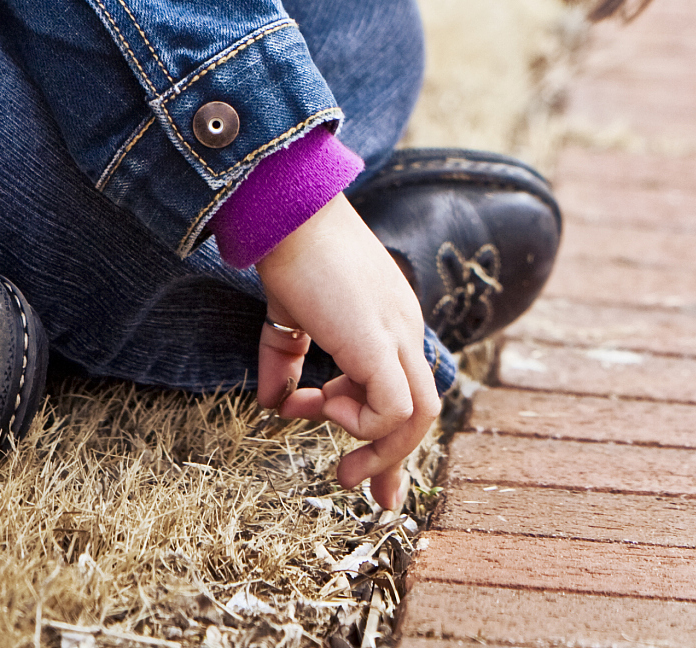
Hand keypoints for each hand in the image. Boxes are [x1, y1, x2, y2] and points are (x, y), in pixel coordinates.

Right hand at [255, 194, 438, 510]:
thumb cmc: (289, 254)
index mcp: (391, 322)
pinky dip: (360, 424)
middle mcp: (405, 329)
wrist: (287, 213)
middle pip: (424, 410)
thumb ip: (284, 361)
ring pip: (420, 416)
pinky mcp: (380, 341)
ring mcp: (398, 333)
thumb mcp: (288, 317)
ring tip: (337, 462)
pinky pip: (395, 408)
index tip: (357, 473)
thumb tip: (272, 404)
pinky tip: (321, 405)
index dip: (387, 438)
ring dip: (377, 449)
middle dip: (391, 459)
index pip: (409, 390)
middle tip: (353, 483)